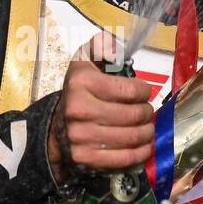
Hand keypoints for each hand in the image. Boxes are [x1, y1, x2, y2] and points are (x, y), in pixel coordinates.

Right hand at [46, 31, 153, 186]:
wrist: (55, 128)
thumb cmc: (78, 92)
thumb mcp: (84, 61)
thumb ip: (101, 45)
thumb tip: (117, 49)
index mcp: (81, 83)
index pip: (130, 90)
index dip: (145, 91)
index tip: (144, 93)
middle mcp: (79, 109)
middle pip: (133, 115)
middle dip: (146, 112)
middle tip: (146, 111)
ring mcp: (82, 137)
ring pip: (132, 136)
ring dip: (147, 132)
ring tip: (147, 127)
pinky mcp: (87, 158)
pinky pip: (125, 158)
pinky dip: (141, 152)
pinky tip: (144, 145)